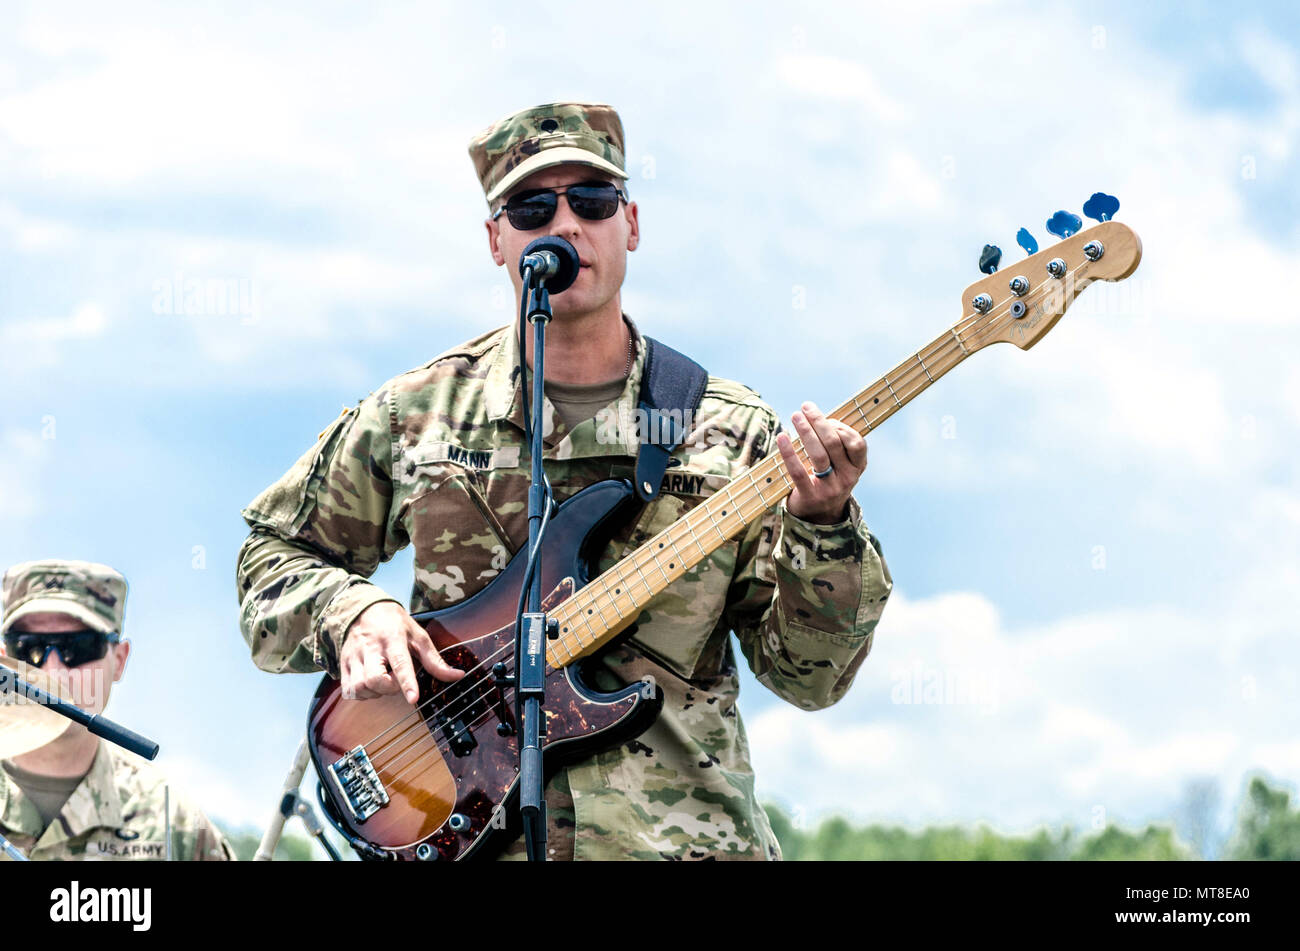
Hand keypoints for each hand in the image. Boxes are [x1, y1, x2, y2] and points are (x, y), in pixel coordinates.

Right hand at [340, 602, 463, 702]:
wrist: (364, 609)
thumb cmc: (395, 624)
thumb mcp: (418, 636)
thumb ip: (435, 660)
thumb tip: (458, 675)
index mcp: (393, 637)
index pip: (400, 662)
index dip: (407, 682)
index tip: (413, 699)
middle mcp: (370, 647)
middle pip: (374, 679)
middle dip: (389, 688)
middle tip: (396, 681)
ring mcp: (353, 656)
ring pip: (360, 687)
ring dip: (375, 692)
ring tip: (384, 681)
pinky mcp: (343, 664)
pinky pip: (349, 690)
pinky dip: (362, 694)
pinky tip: (372, 685)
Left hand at [775, 401, 867, 524]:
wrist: (818, 514)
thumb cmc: (828, 478)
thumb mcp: (841, 465)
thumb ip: (835, 443)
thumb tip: (818, 416)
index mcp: (857, 468)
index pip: (857, 444)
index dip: (841, 426)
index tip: (826, 417)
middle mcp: (847, 479)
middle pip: (834, 444)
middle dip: (819, 422)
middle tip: (805, 408)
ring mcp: (829, 489)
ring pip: (818, 455)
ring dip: (805, 432)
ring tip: (795, 416)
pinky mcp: (810, 496)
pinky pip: (798, 472)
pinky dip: (788, 452)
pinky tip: (781, 437)